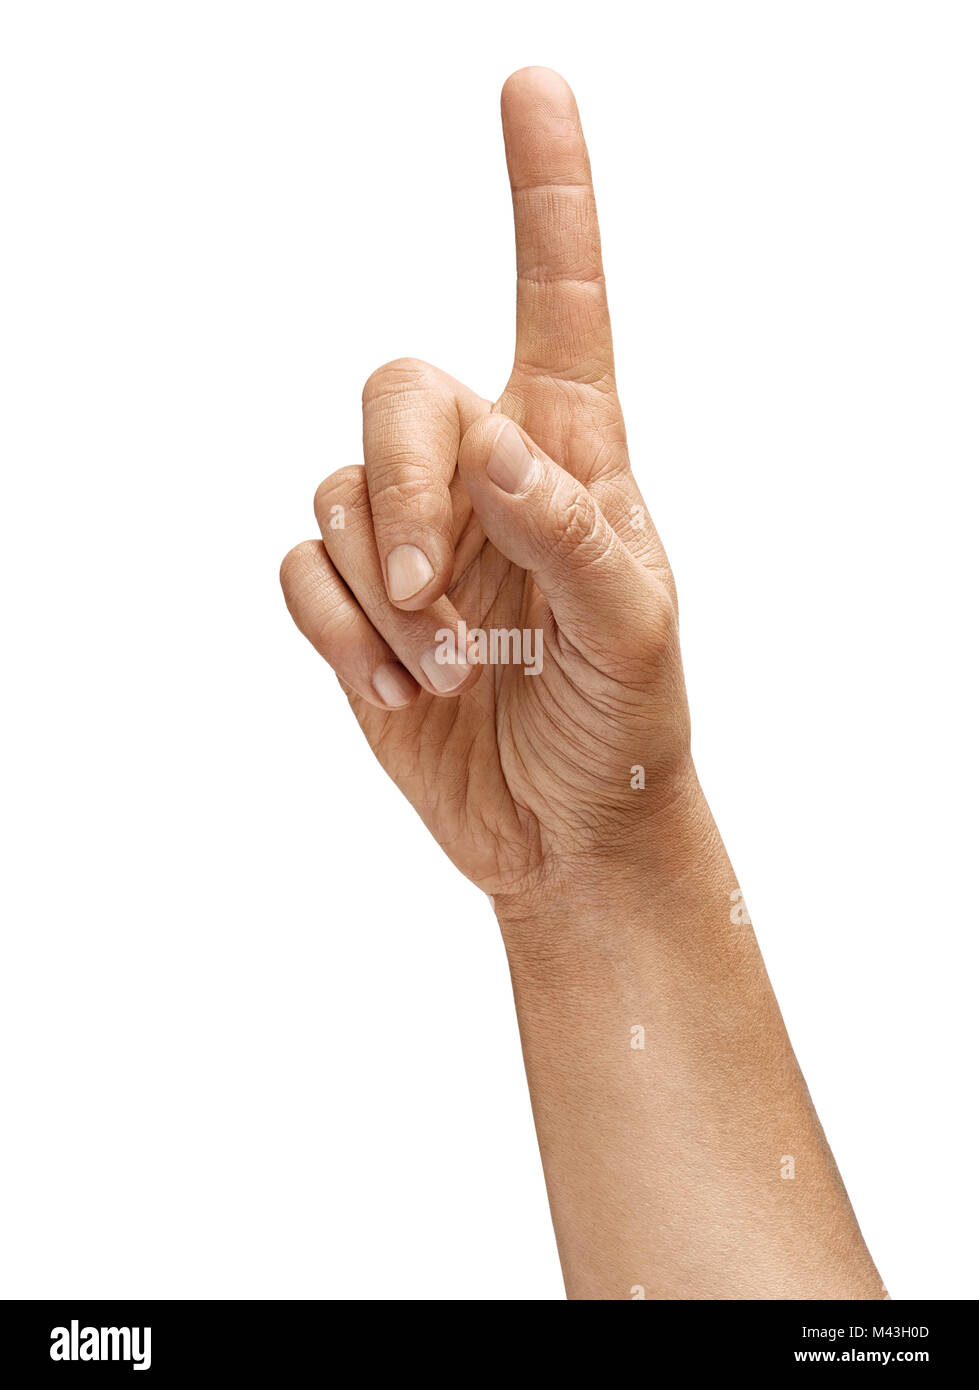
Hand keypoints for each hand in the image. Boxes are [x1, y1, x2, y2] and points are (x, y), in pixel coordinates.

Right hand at [281, 68, 691, 908]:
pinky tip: (397, 689)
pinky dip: (341, 633)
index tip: (532, 86)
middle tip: (439, 582)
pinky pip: (303, 572)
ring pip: (339, 495)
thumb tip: (487, 438)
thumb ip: (569, 527)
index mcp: (573, 456)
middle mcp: (484, 479)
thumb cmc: (623, 723)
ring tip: (448, 667)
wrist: (566, 832)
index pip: (558, 302)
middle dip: (405, 486)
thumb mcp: (633, 629)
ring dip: (388, 592)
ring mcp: (415, 542)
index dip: (546, 196)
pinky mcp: (358, 607)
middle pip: (397, 394)